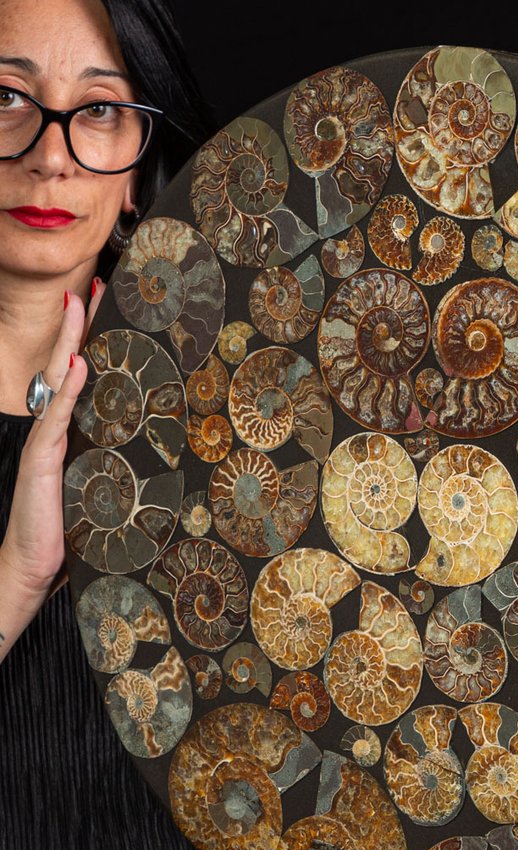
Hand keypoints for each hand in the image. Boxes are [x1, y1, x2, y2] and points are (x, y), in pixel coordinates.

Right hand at [0, 281, 105, 602]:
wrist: (35, 564)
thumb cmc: (70, 527)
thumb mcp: (101, 485)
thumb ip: (115, 458)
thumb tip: (152, 442)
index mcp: (68, 431)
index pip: (78, 374)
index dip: (88, 339)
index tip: (102, 305)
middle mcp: (53, 427)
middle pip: (66, 364)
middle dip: (77, 324)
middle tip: (90, 285)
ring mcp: (45, 439)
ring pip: (58, 379)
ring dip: (71, 340)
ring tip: (80, 304)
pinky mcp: (43, 458)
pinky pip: (57, 416)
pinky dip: (69, 388)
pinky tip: (80, 363)